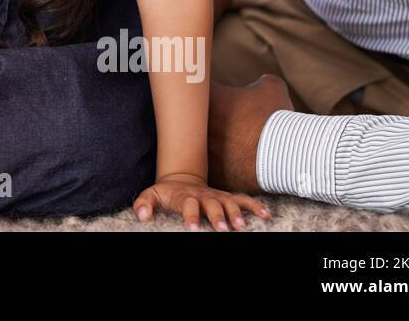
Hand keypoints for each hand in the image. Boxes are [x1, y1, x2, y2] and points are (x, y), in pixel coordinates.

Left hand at [133, 173, 270, 230]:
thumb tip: (141, 215)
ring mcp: (217, 196)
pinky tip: (266, 215)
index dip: (191, 216)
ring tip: (242, 226)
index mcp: (185, 197)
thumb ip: (144, 203)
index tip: (193, 229)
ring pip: (230, 202)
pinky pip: (243, 200)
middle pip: (212, 205)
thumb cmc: (165, 193)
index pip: (188, 206)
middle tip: (222, 230)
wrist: (180, 179)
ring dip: (236, 213)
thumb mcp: (151, 195)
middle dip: (218, 217)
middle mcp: (203, 196)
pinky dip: (255, 206)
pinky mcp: (227, 197)